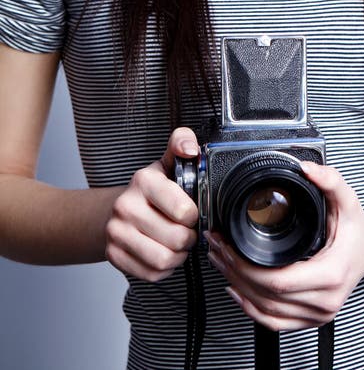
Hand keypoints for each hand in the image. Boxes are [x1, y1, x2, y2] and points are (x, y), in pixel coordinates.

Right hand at [105, 127, 199, 281]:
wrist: (115, 210)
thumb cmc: (150, 190)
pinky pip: (151, 274)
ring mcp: (116, 232)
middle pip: (176, 238)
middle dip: (189, 238)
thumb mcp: (167, 163)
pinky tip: (163, 253)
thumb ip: (182, 144)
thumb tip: (190, 148)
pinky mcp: (113, 255)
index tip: (191, 212)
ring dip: (178, 256)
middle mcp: (126, 206)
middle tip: (188, 232)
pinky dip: (163, 269)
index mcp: (144, 181)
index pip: (184, 210)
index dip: (195, 216)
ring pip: (164, 259)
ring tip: (177, 244)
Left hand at [205, 162, 363, 330]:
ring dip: (237, 288)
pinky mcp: (311, 319)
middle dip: (234, 272)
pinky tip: (236, 290)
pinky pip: (274, 323)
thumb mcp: (348, 200)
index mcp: (332, 274)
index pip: (279, 282)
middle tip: (218, 247)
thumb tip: (307, 168)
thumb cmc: (357, 230)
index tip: (229, 245)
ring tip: (221, 262)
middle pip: (267, 297)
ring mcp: (318, 314)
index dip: (246, 267)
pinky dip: (250, 309)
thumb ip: (330, 180)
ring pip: (266, 312)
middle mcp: (326, 300)